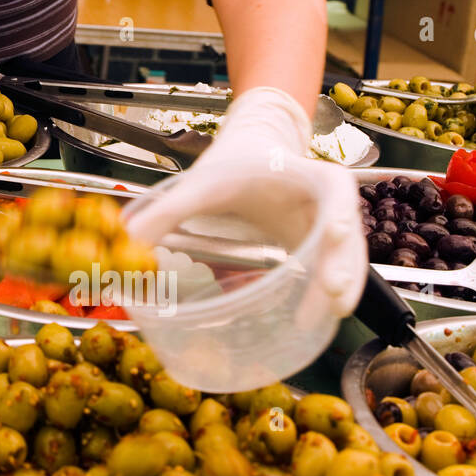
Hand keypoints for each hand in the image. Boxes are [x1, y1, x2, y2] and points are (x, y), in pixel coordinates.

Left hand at [123, 88, 367, 327]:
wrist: (250, 156)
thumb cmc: (235, 164)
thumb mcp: (204, 184)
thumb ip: (168, 210)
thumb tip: (127, 240)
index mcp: (312, 177)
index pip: (337, 191)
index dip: (340, 212)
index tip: (334, 231)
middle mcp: (329, 207)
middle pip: (347, 237)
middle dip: (343, 267)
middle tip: (332, 296)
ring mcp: (328, 233)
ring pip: (343, 263)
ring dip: (336, 289)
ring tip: (315, 318)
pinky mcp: (316, 254)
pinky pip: (324, 275)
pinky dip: (317, 296)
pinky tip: (304, 319)